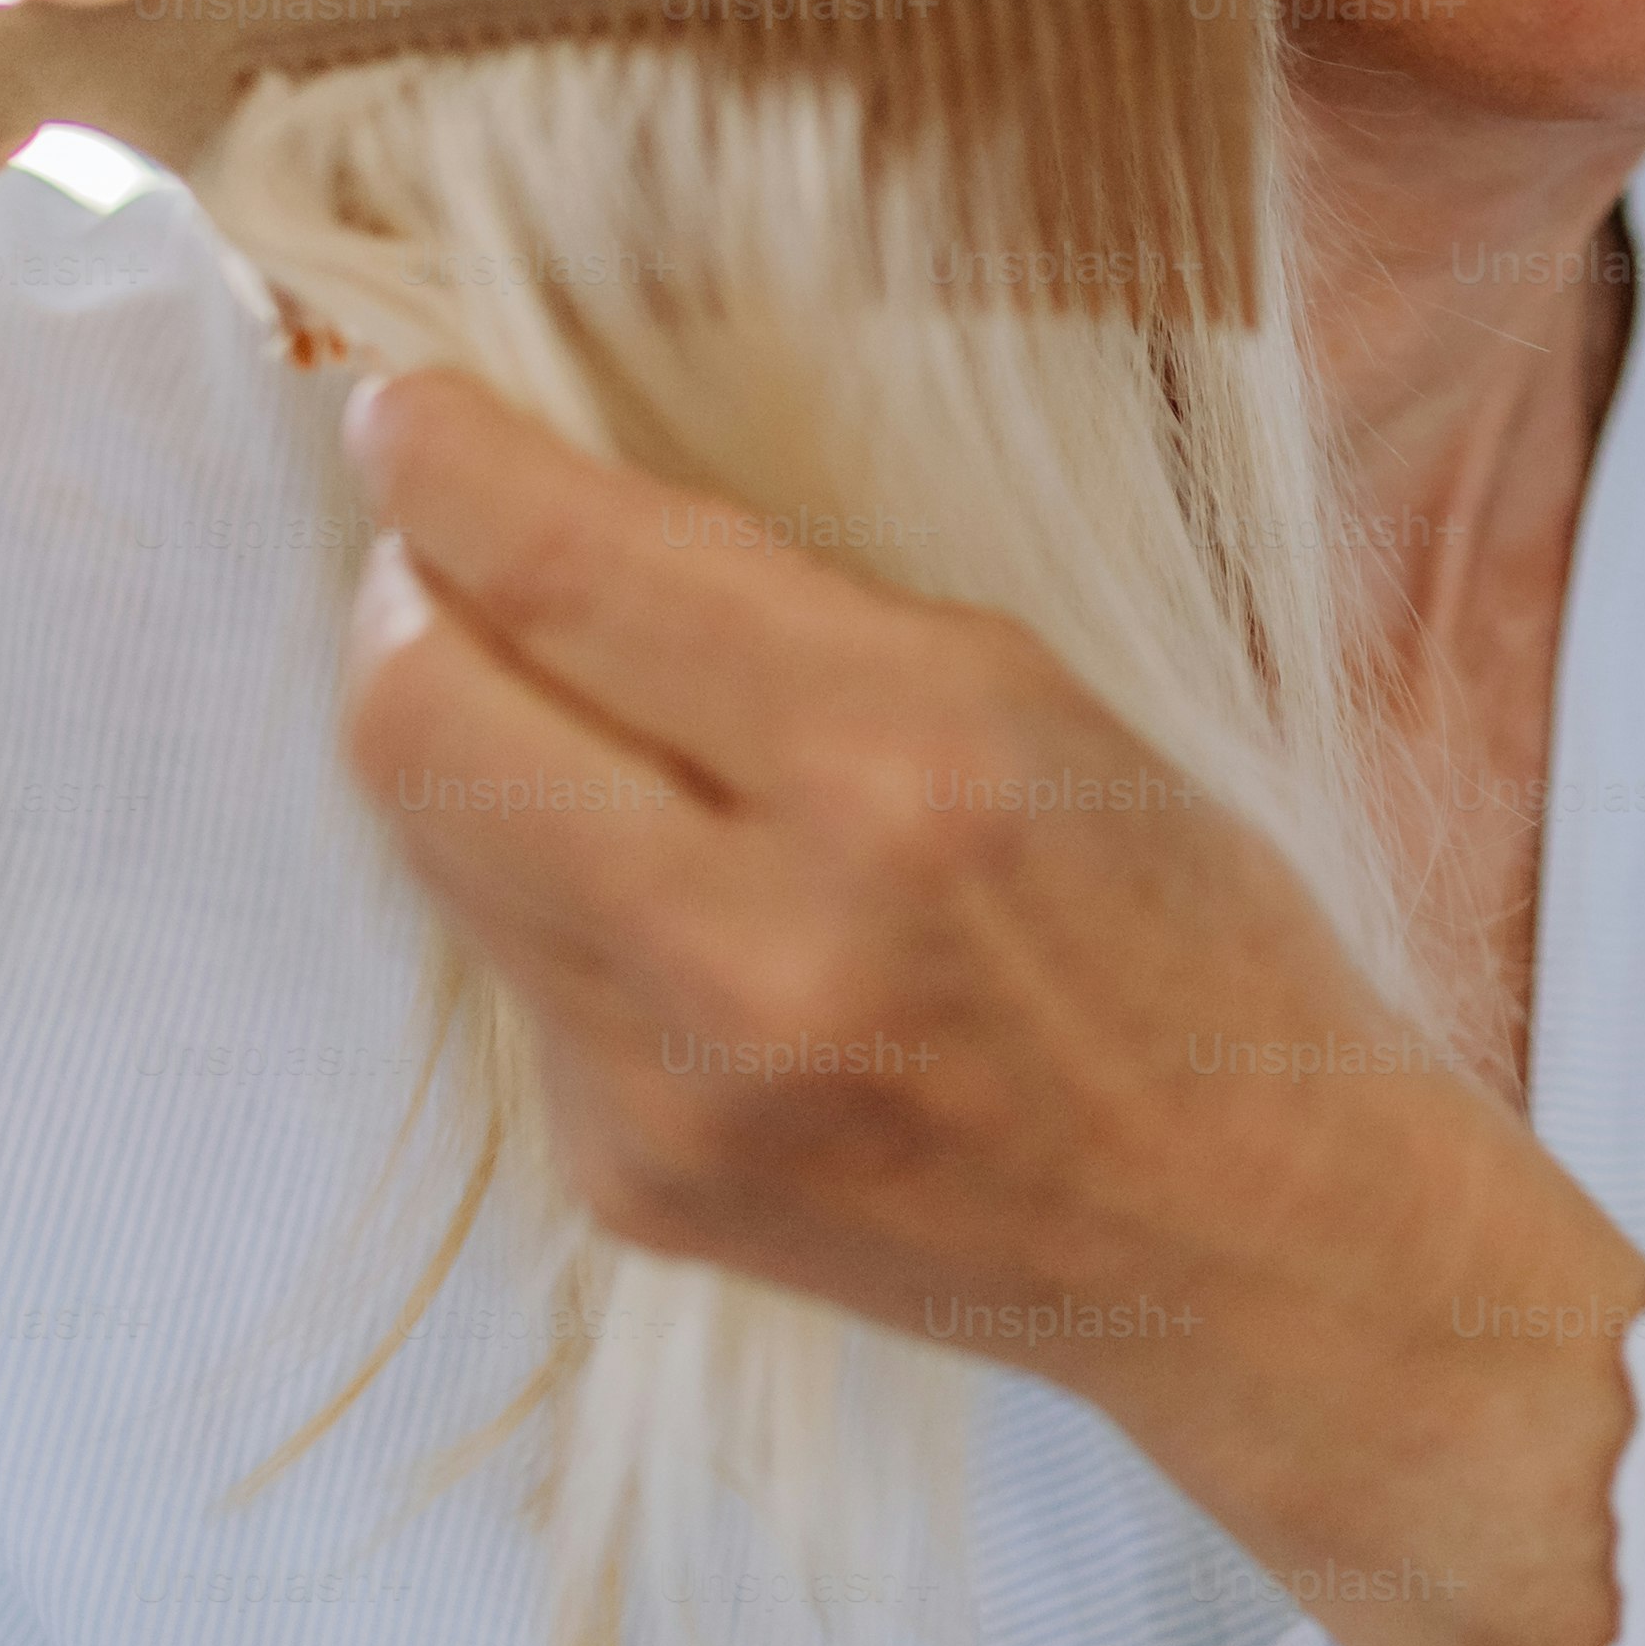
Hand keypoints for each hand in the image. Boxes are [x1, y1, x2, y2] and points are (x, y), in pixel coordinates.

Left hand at [338, 366, 1644, 1645]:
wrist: (1243, 1233)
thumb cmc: (1176, 926)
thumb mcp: (1027, 692)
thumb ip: (784, 609)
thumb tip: (553, 515)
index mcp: (899, 764)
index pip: (568, 573)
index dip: (445, 467)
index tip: (400, 412)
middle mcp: (762, 938)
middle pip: (418, 715)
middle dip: (404, 598)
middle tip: (447, 560)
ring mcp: (677, 1086)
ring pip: (435, 844)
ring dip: (463, 741)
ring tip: (559, 710)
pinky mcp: (633, 1183)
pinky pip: (513, 976)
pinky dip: (554, 897)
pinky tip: (672, 899)